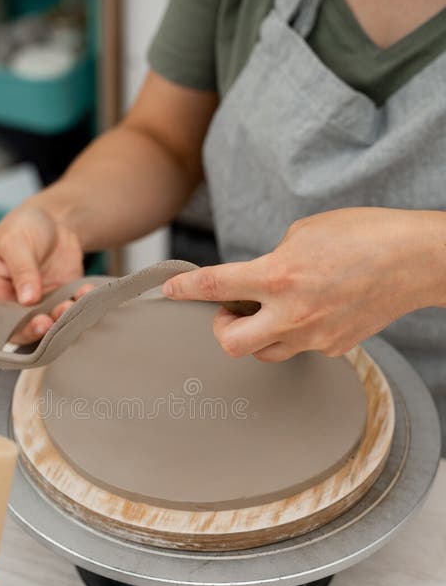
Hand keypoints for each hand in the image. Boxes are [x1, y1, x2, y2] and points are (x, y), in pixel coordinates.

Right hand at [0, 198, 91, 343]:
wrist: (56, 221)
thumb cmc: (24, 227)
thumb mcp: (15, 241)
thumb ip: (21, 270)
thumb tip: (27, 299)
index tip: (8, 328)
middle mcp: (11, 303)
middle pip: (16, 330)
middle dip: (32, 330)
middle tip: (45, 322)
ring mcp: (37, 306)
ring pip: (46, 326)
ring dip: (58, 322)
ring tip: (68, 306)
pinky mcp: (60, 301)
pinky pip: (70, 312)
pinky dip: (79, 306)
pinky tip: (86, 293)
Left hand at [162, 207, 445, 360]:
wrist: (415, 259)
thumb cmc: (364, 235)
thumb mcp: (304, 232)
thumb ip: (273, 259)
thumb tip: (259, 280)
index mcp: (278, 276)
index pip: (214, 286)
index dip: (184, 289)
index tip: (170, 291)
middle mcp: (292, 313)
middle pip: (230, 344)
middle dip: (220, 329)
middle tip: (230, 311)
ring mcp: (314, 336)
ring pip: (264, 353)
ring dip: (257, 334)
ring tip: (272, 310)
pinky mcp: (334, 348)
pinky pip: (300, 348)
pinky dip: (295, 333)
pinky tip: (312, 312)